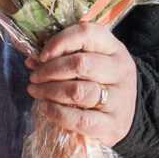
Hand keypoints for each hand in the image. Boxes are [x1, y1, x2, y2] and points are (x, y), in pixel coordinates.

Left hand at [25, 20, 136, 143]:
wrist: (127, 116)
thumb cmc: (100, 83)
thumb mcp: (89, 63)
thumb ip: (61, 57)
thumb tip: (32, 61)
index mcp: (114, 49)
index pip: (87, 33)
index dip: (60, 41)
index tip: (42, 55)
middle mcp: (121, 71)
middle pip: (80, 64)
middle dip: (49, 70)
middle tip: (34, 77)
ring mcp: (120, 99)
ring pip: (79, 91)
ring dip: (49, 91)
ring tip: (36, 91)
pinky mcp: (113, 125)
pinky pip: (81, 120)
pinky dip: (57, 113)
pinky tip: (45, 107)